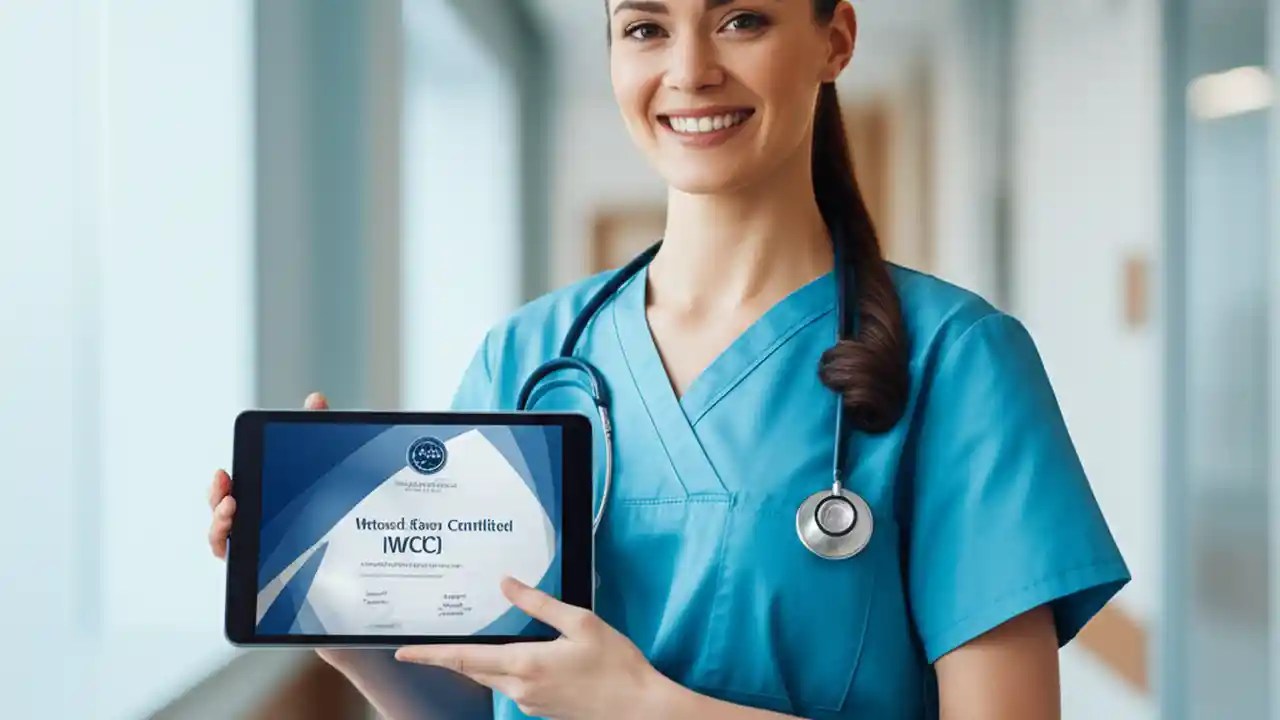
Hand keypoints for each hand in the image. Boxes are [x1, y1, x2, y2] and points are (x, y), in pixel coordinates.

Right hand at [206, 392, 327, 558]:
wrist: (357, 553)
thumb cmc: (335, 506)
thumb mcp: (330, 467)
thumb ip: (319, 432)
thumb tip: (315, 399)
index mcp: (265, 499)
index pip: (236, 490)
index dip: (223, 485)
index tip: (223, 475)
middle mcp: (256, 523)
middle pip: (224, 512)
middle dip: (218, 500)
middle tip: (227, 493)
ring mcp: (258, 547)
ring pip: (224, 538)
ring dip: (219, 526)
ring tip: (229, 513)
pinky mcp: (266, 571)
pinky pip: (238, 565)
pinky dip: (229, 551)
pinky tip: (234, 545)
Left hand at [395, 577, 670, 719]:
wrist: (639, 709)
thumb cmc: (616, 665)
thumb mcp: (580, 622)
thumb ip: (539, 604)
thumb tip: (507, 583)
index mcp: (525, 664)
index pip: (465, 660)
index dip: (431, 655)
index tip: (403, 652)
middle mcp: (520, 689)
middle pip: (475, 670)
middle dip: (452, 656)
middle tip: (428, 642)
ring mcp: (531, 703)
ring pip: (495, 677)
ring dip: (483, 661)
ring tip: (479, 640)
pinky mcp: (543, 710)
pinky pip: (515, 685)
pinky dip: (507, 669)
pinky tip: (522, 654)